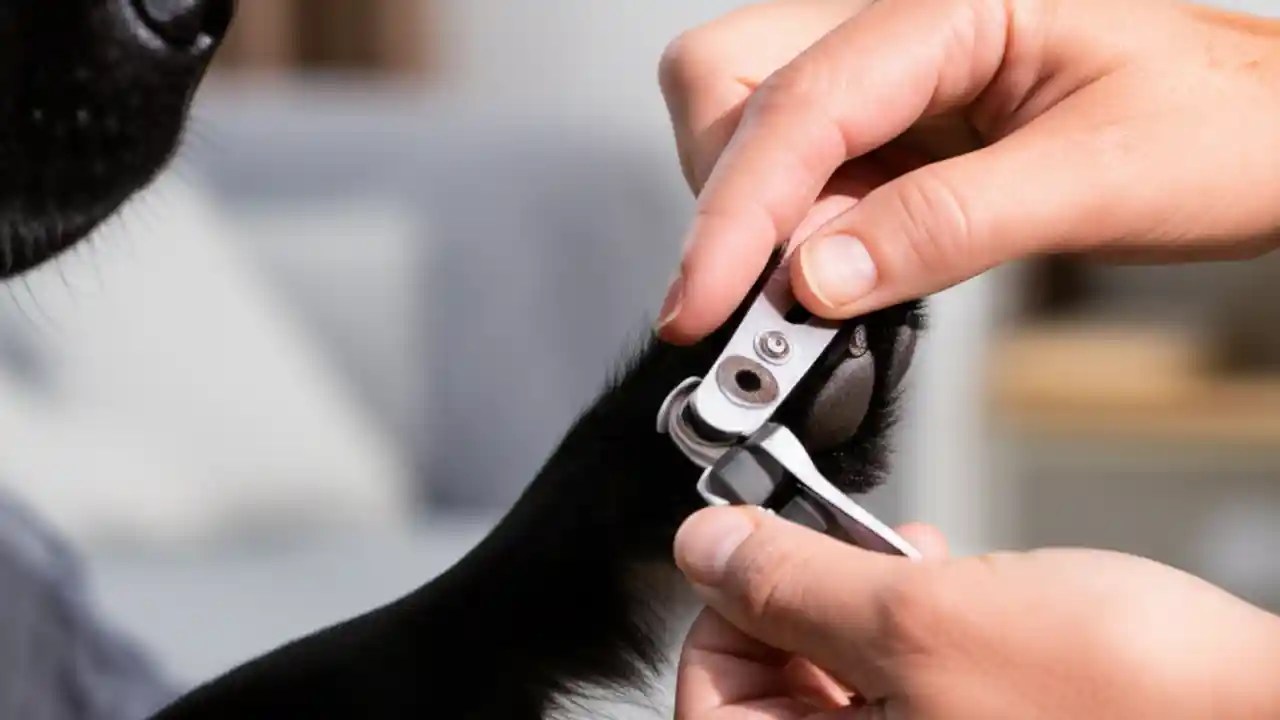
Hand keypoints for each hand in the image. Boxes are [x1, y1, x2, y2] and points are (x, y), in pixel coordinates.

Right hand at [655, 0, 1279, 343]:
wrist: (1277, 133)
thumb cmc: (1227, 125)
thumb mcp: (1095, 179)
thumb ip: (943, 227)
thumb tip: (815, 282)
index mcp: (950, 1)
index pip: (798, 101)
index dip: (738, 213)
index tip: (702, 308)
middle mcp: (903, 22)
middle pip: (731, 81)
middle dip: (727, 195)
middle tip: (761, 296)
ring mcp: (894, 70)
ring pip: (751, 127)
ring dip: (762, 223)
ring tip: (830, 291)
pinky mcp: (899, 121)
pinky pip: (807, 171)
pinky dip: (802, 235)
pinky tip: (853, 270)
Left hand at [672, 507, 1279, 718]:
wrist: (1272, 715)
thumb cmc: (1128, 698)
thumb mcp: (924, 618)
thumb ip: (793, 584)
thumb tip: (706, 550)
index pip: (711, 713)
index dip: (720, 625)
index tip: (753, 561)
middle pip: (777, 703)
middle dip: (801, 611)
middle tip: (841, 552)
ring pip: (846, 692)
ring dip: (865, 613)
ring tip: (917, 562)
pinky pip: (914, 699)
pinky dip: (920, 639)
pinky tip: (961, 593)